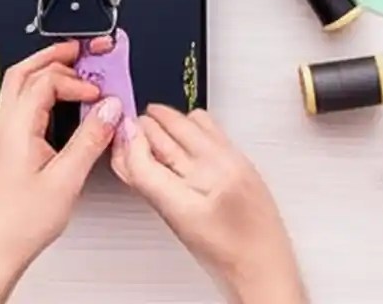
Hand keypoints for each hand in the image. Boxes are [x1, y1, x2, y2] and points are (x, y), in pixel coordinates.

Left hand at [0, 38, 122, 302]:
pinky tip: (61, 101)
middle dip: (54, 56)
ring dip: (46, 71)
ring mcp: (4, 135)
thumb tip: (108, 109)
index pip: (46, 82)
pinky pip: (22, 105)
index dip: (76, 81)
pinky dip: (43, 91)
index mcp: (16, 128)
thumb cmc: (21, 222)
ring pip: (20, 86)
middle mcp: (5, 126)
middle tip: (81, 49)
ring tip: (73, 66)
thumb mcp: (66, 180)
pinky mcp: (8, 146)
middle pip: (24, 72)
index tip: (98, 95)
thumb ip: (89, 140)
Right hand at [111, 105, 305, 303]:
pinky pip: (208, 123)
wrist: (263, 264)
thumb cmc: (223, 251)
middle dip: (142, 127)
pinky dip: (189, 124)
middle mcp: (215, 167)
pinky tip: (184, 139)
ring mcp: (231, 157)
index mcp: (193, 190)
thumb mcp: (174, 219)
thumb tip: (125, 150)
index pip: (144, 152)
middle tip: (130, 134)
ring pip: (185, 120)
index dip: (126, 142)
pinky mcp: (242, 156)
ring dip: (165, 122)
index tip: (119, 138)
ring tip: (156, 135)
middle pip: (164, 129)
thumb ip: (146, 180)